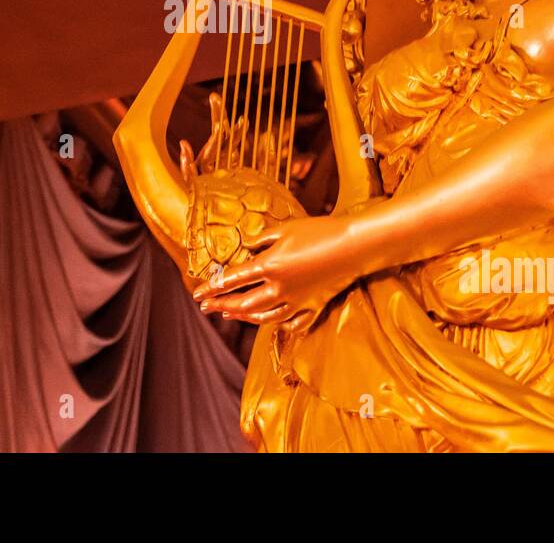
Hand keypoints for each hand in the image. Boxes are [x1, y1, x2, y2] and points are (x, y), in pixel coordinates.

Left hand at [191, 215, 354, 331]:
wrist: (354, 246)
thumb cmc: (320, 231)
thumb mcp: (286, 229)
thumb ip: (261, 240)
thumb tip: (246, 247)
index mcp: (270, 266)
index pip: (233, 279)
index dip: (213, 286)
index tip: (199, 292)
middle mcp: (280, 288)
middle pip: (242, 303)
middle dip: (221, 305)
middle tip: (206, 307)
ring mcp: (296, 301)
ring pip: (263, 317)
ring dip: (242, 317)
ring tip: (228, 314)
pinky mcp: (312, 306)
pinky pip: (290, 323)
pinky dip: (276, 324)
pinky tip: (267, 321)